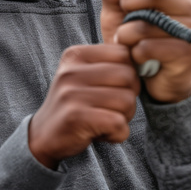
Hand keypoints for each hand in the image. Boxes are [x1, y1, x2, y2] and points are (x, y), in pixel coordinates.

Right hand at [28, 45, 139, 168]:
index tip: (115, 89)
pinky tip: (102, 134)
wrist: (44, 136)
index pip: (123, 53)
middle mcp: (71, 71)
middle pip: (129, 77)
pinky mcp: (75, 117)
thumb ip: (110, 66)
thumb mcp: (85, 76)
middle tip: (112, 110)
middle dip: (129, 97)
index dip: (129, 74)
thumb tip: (146, 63)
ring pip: (127, 101)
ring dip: (124, 118)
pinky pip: (118, 123)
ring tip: (105, 121)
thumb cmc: (74, 105)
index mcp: (76, 55)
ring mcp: (71, 93)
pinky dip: (118, 134)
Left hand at [101, 0, 190, 103]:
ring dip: (126, 34)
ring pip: (146, 23)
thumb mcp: (121, 13)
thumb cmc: (140, 39)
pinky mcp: (189, 53)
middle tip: (123, 18)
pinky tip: (138, 57)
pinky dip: (134, 53)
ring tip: (126, 41)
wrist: (155, 79)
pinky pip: (148, 47)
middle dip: (127, 4)